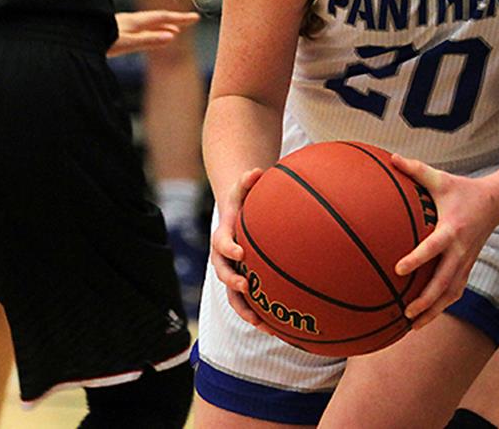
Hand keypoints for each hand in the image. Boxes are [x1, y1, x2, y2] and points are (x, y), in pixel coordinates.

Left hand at [106, 10, 198, 56]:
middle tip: (190, 21)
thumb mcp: (127, 43)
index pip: (163, 17)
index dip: (180, 18)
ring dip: (163, 25)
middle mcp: (130, 21)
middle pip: (157, 18)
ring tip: (174, 29)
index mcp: (135, 22)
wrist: (75, 35)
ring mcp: (122, 25)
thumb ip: (149, 40)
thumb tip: (172, 36)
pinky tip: (146, 35)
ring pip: (147, 24)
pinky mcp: (115, 31)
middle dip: (175, 20)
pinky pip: (139, 29)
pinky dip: (150, 30)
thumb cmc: (99, 39)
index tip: (195, 18)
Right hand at [209, 168, 269, 329]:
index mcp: (224, 236)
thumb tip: (256, 170)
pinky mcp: (245, 283)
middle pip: (224, 274)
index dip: (229, 249)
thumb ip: (248, 181)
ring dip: (245, 309)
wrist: (237, 215)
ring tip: (260, 322)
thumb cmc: (242, 201)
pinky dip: (260, 315)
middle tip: (247, 286)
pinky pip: (250, 302)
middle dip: (234, 282)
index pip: (221, 244)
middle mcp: (225, 259)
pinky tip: (277, 328)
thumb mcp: (243, 188)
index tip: (241, 253)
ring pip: (234, 296)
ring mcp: (233, 273)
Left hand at [389, 154, 498, 329]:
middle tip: (406, 312)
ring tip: (413, 325)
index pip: (434, 248)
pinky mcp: (467, 268)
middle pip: (444, 282)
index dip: (418, 259)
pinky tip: (425, 318)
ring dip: (434, 311)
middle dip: (426, 300)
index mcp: (452, 229)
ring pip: (451, 293)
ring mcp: (466, 262)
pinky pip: (455, 292)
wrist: (495, 203)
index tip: (399, 269)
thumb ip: (416, 170)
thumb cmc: (463, 190)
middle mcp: (460, 251)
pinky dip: (442, 306)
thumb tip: (391, 159)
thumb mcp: (441, 178)